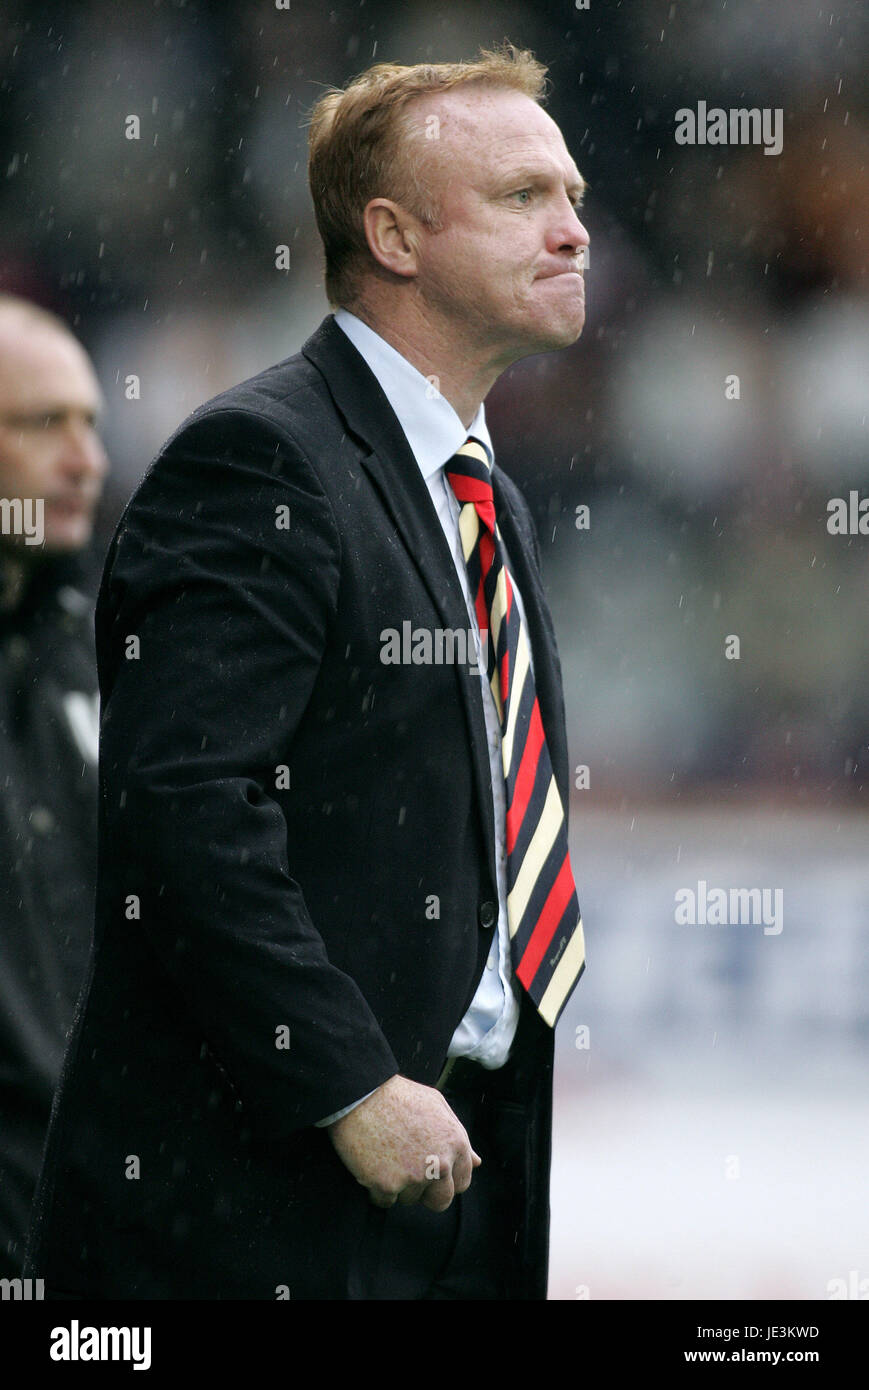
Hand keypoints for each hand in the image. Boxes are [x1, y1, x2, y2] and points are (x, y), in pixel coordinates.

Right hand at [326, 1074, 481, 1211]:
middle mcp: (439, 1164)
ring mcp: (413, 1177)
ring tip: (386, 1156)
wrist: (361, 1094)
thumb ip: (458, 1137)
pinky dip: (376, 1188)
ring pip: (409, 1200)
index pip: (461, 1182)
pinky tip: (372, 1163)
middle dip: (426, 1193)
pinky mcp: (386, 1185)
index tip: (430, 1170)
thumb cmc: (399, 1096)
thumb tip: (477, 1162)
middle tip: (408, 1171)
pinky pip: (384, 1201)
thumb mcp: (437, 1106)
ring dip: (398, 1186)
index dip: (445, 1178)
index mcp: (455, 1144)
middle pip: (440, 1201)